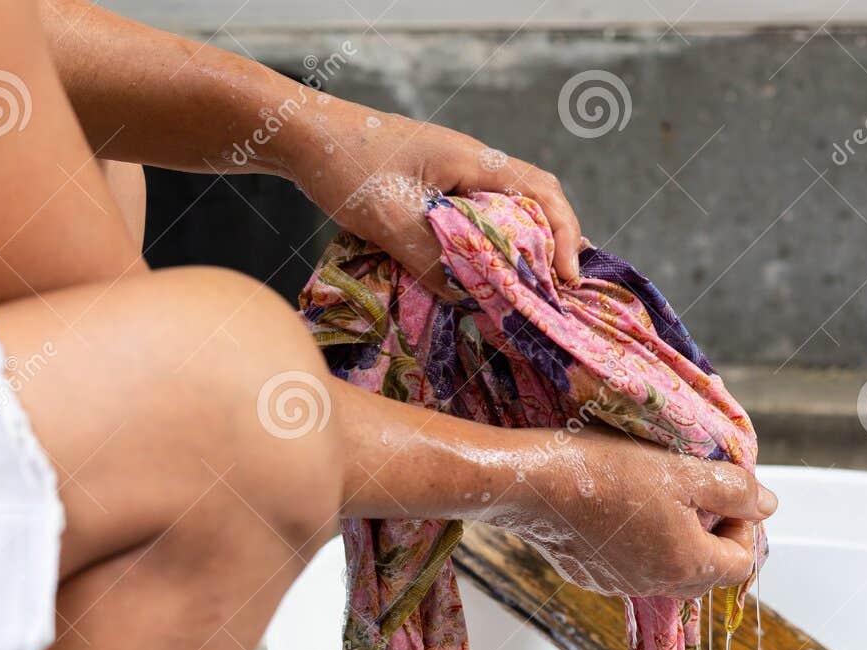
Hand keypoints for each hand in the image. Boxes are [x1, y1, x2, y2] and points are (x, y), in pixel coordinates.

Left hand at [286, 102, 581, 293]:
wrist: (301, 133)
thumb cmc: (343, 164)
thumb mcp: (387, 219)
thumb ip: (431, 260)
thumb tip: (469, 300)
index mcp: (472, 160)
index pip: (542, 192)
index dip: (563, 236)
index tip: (565, 279)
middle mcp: (473, 163)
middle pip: (536, 200)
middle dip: (554, 245)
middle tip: (558, 291)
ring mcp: (456, 172)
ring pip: (510, 209)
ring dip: (524, 246)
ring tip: (531, 287)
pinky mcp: (437, 185)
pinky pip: (481, 214)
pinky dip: (494, 243)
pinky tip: (486, 271)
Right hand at [493, 428, 775, 599]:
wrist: (534, 484)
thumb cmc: (609, 473)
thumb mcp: (683, 471)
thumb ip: (732, 490)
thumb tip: (767, 505)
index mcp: (688, 564)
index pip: (741, 562)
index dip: (743, 526)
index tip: (727, 495)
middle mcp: (657, 585)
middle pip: (707, 572)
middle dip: (713, 536)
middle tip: (699, 496)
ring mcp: (620, 585)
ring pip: (668, 571)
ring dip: (677, 540)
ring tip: (660, 497)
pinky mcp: (590, 575)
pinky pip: (631, 566)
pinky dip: (639, 544)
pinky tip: (621, 509)